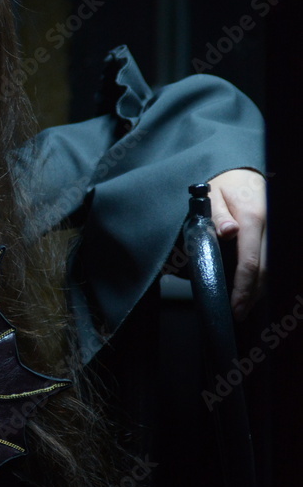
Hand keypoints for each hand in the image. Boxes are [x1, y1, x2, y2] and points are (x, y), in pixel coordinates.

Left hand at [208, 169, 266, 320]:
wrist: (244, 174)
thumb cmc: (224, 185)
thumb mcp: (212, 194)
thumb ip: (217, 215)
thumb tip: (228, 232)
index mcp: (253, 217)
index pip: (250, 261)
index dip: (243, 287)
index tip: (235, 305)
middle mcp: (269, 226)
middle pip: (265, 270)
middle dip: (252, 295)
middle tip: (238, 313)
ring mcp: (276, 231)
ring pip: (272, 267)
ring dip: (259, 289)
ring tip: (244, 306)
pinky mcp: (275, 237)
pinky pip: (271, 261)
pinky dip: (263, 277)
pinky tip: (253, 290)